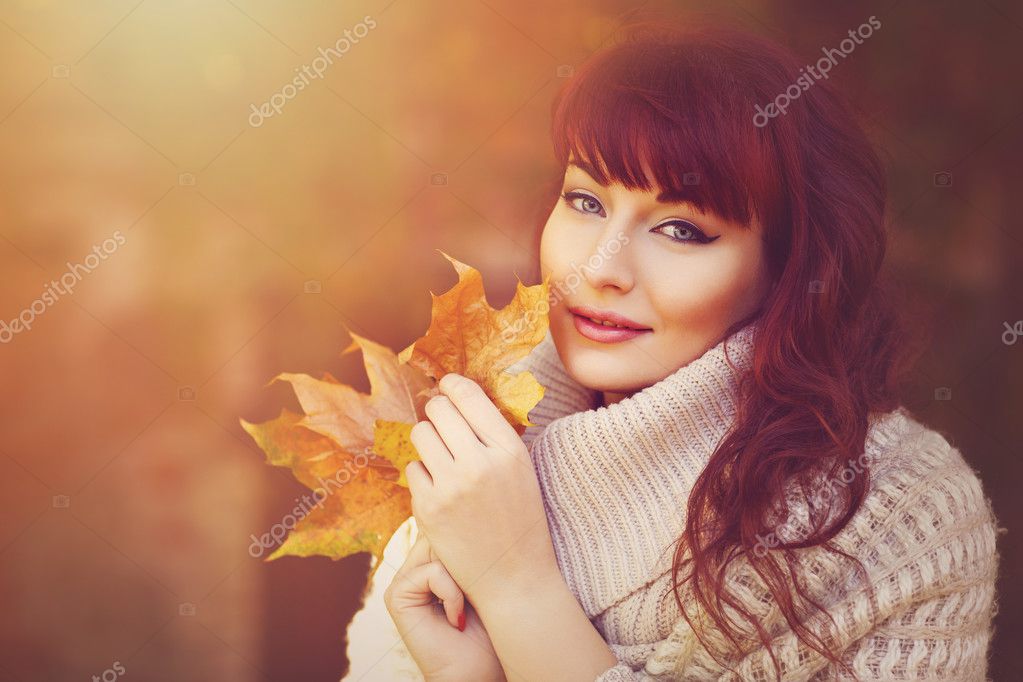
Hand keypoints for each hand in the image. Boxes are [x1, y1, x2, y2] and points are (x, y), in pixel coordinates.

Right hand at [384, 530, 506, 681]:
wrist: (483, 672)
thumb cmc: (495, 626)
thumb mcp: (490, 573)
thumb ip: (473, 542)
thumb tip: (478, 502)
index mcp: (437, 556)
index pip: (453, 522)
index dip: (475, 535)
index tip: (494, 563)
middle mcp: (417, 563)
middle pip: (444, 531)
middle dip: (471, 556)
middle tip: (482, 589)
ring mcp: (404, 579)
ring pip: (438, 547)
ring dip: (464, 576)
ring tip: (471, 604)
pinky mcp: (396, 596)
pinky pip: (430, 573)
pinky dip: (452, 594)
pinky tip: (458, 619)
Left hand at [405, 373, 559, 604]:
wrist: (513, 576)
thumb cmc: (520, 518)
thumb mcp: (520, 469)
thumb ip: (493, 434)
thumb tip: (458, 396)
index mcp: (509, 450)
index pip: (469, 396)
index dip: (452, 385)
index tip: (446, 385)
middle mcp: (479, 463)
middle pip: (438, 410)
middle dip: (438, 412)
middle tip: (443, 424)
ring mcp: (451, 486)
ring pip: (420, 434)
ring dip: (428, 440)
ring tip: (442, 456)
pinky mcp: (428, 508)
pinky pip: (413, 468)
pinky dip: (423, 474)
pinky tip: (440, 488)